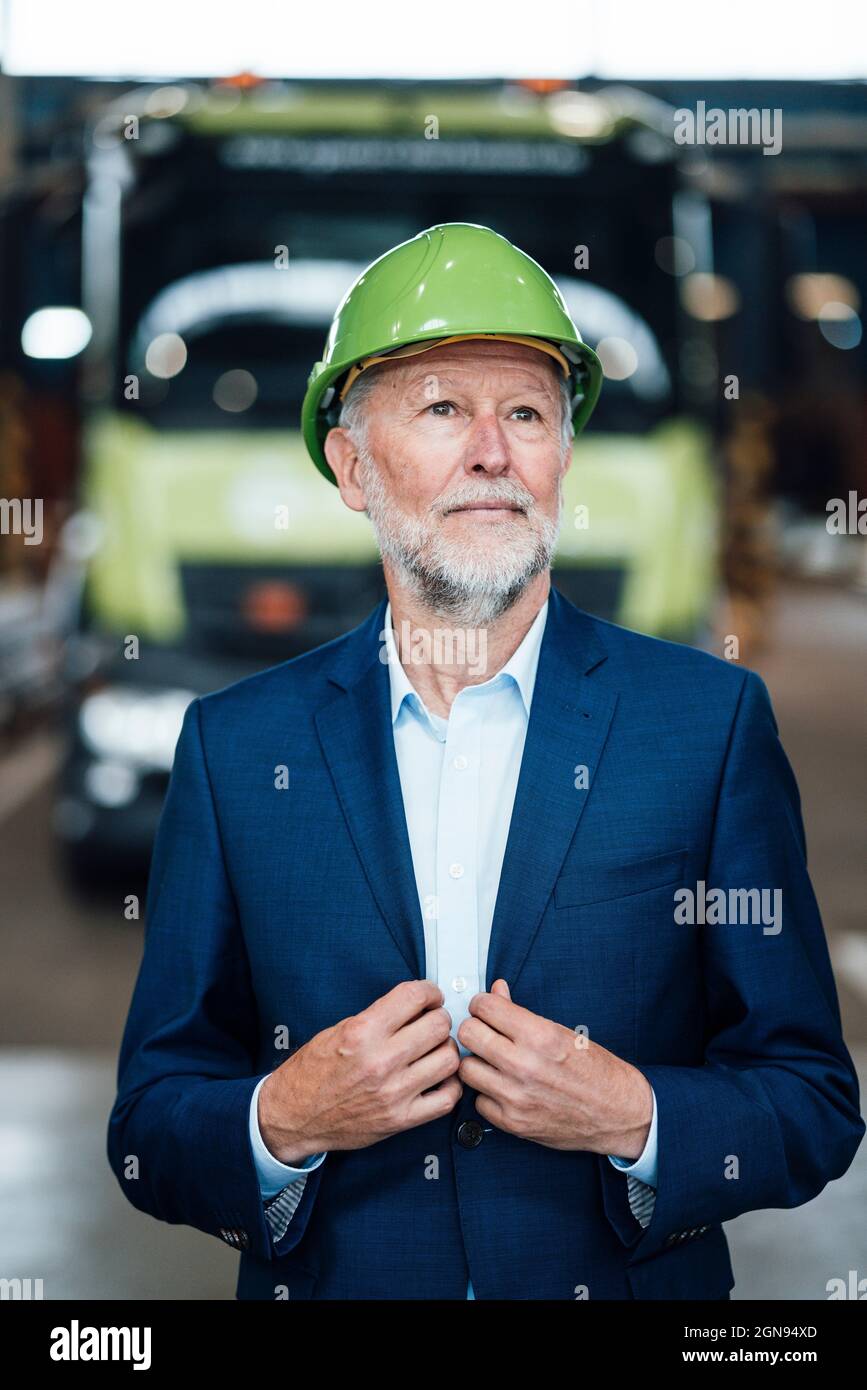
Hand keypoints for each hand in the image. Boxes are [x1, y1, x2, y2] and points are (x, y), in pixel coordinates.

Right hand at [258, 980, 461, 1163]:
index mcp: (362, 1033)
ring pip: (448, 1059)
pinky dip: (450, 1084)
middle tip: (432, 1021)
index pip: (414, 997)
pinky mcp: (400, 1119)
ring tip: (434, 1049)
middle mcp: (380, 1061)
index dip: (429, 991)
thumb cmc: (313, 1073)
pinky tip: (438, 1077)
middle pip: (438, 1026)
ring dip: (445, 1049)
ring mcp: (393, 1093)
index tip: (430, 996)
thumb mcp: (339, 1029)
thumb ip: (379, 1017)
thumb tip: (415, 1006)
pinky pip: (446, 1098)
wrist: (294, 1115)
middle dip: (439, 1018)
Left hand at [457, 979, 652, 1157]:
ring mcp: (516, 1097)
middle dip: (475, 1028)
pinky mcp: (513, 1122)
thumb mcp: (562, 1031)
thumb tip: (497, 991)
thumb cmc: (596, 1071)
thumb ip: (521, 1012)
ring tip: (492, 1060)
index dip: (482, 1004)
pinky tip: (502, 1086)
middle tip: (485, 1031)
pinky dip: (486, 1093)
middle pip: (468, 1034)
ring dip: (477, 1061)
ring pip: (466, 1068)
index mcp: (539, 1037)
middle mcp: (524, 1066)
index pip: (484, 1007)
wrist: (618, 1113)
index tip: (485, 1008)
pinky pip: (478, 1101)